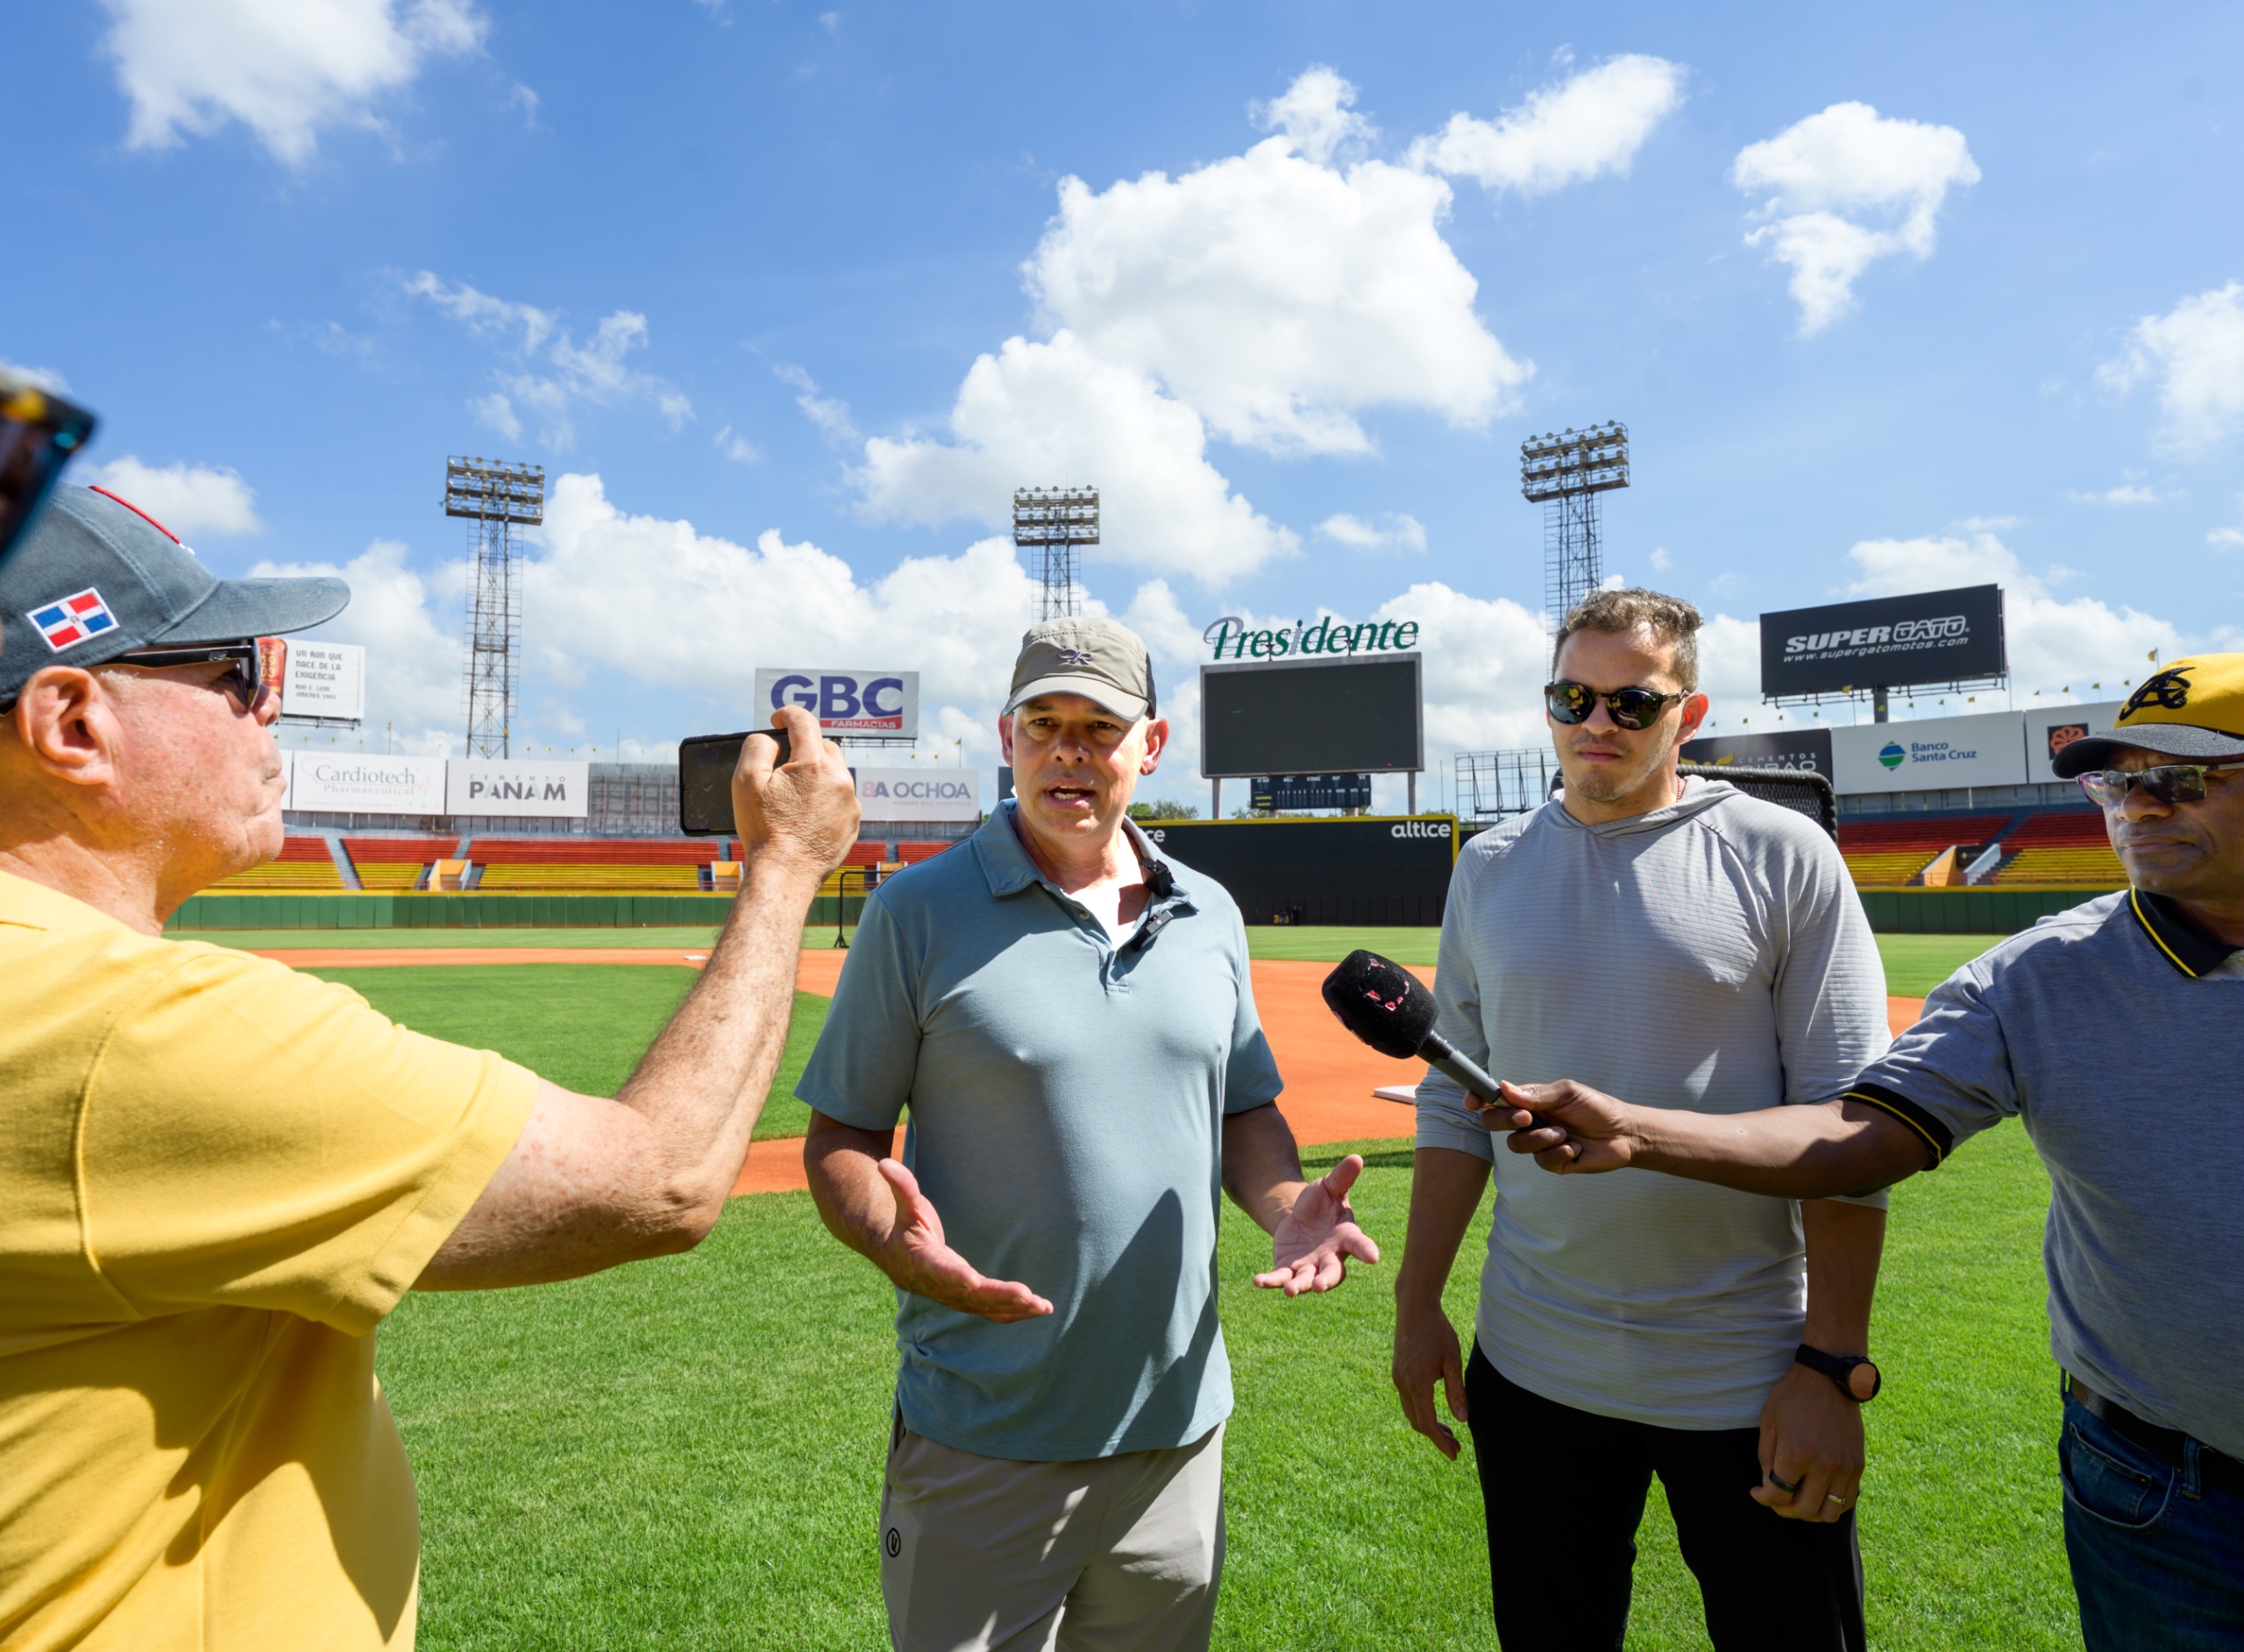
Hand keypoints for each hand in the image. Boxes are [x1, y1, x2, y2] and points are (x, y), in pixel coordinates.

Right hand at [733, 704, 861, 876]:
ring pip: (835, 773)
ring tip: (795, 787)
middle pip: (824, 746)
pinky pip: (840, 798)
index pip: (804, 721)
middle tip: (784, 757)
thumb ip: (758, 746)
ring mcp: (850, 802)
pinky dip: (825, 796)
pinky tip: (806, 810)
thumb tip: (771, 738)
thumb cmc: (764, 829)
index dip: (787, 714)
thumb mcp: (747, 781)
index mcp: (814, 764)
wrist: (785, 874)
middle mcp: (840, 779)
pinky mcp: (852, 823)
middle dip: (804, 745)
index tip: (777, 719)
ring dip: (817, 772)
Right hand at [874, 1159, 1052, 1322]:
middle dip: (1000, 1295)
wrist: (897, 1259)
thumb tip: (884, 1162)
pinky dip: (1015, 1313)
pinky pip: (992, 1312)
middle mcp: (940, 1285)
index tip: (973, 1281)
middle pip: (971, 1295)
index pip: (940, 1270)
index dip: (955, 1276)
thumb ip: (902, 1186)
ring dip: (1014, 1308)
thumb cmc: (905, 1228)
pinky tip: (1040, 1310)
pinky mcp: (966, 1302)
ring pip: (985, 1307)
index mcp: (924, 1261)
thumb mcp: (906, 1206)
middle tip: (1027, 1295)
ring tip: (1042, 1306)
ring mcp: (954, 1297)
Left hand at [1254, 1154, 1379, 1294]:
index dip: (1367, 1250)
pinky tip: (1258, 1281)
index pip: (1359, 1244)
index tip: (1374, 1257)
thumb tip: (1357, 1157)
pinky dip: (1271, 1281)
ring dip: (1299, 1286)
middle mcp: (1330, 1257)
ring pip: (1306, 1281)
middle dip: (1327, 1281)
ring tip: (1291, 1291)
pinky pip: (1281, 1278)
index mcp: (1346, 1237)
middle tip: (1320, 1286)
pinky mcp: (1289, 1269)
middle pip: (1333, 1273)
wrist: (1301, 1217)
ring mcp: (1310, 1266)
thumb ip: (1342, 1176)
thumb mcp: (1330, 1186)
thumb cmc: (1323, 1202)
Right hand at [1391, 1293, 1468, 1459]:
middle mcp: (1402, 1384)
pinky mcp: (1397, 1372)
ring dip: (1427, 1425)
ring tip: (1449, 1431)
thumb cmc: (1437, 1331)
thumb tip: (1462, 1420)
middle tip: (1456, 1445)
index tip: (1454, 1454)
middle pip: (1417, 1422)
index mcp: (1417, 1383)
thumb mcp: (1452, 1361)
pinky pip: (1407, 1400)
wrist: (1414, 1308)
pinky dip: (1421, 1411)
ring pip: (1410, 1412)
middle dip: (1436, 1436)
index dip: (1440, 1442)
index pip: (1427, 1423)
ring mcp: (1397, 1378)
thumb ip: (1456, 1392)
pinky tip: (1435, 1410)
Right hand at [1485, 1080, 1637, 1173]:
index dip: (1479, 1099)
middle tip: (1527, 1118)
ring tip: (1565, 1134)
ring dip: (1540, 1138)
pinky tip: (1576, 1147)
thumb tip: (1504, 1087)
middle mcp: (1529, 1121)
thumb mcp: (1568, 1093)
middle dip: (1505, 1120)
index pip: (1496, 1099)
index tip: (1473, 1102)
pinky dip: (1559, 1152)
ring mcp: (1538, 1142)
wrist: (1624, 1133)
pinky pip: (1541, 1161)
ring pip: (1516, 1145)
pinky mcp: (1552, 1162)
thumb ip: (1537, 1094)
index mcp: (1529, 1100)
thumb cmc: (1597, 1107)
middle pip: (1495, 1123)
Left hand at [1753, 1362, 1863, 1521]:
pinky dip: (1831, 1504)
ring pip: (1829, 1513)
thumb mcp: (1768, 1422)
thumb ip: (1766, 1459)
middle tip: (1776, 1498)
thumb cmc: (1793, 1396)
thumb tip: (1768, 1486)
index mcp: (1796, 1453)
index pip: (1779, 1495)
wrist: (1829, 1377)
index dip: (1763, 1499)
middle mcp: (1824, 1465)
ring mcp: (1844, 1467)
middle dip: (1785, 1509)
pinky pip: (1848, 1500)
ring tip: (1799, 1498)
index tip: (1758, 1492)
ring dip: (1810, 1512)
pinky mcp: (1858, 1465)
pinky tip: (1818, 1492)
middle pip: (1804, 1510)